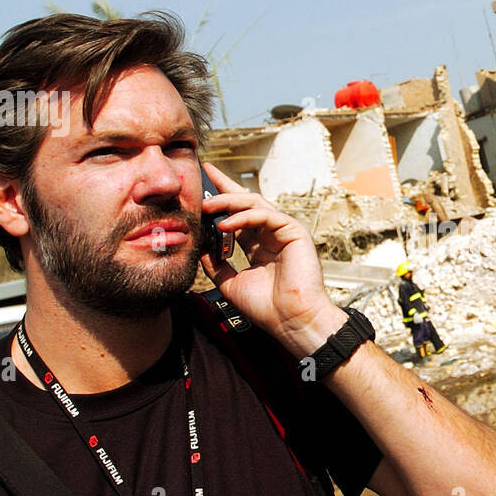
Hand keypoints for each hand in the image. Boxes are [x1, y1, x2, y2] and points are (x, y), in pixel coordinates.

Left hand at [199, 163, 347, 357]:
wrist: (290, 321)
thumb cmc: (267, 308)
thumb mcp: (230, 283)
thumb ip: (216, 264)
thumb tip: (200, 247)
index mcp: (260, 246)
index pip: (238, 217)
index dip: (222, 201)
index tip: (203, 187)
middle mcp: (272, 235)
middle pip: (247, 203)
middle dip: (225, 188)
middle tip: (205, 174)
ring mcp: (285, 231)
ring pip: (255, 204)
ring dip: (228, 201)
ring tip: (207, 205)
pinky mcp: (295, 232)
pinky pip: (266, 215)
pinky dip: (243, 217)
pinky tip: (224, 224)